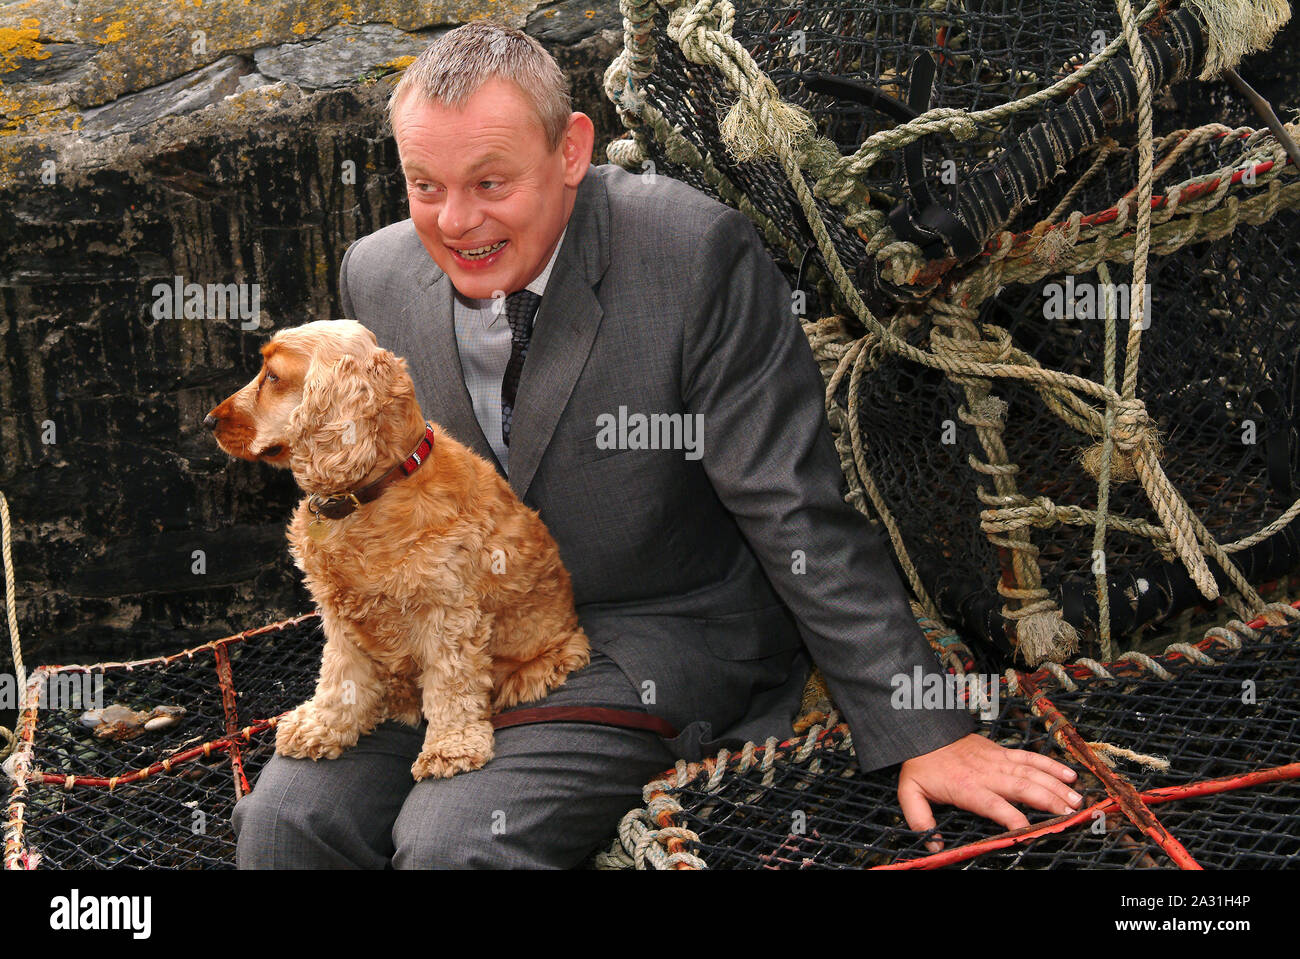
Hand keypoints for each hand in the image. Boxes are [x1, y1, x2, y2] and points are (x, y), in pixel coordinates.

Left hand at [898, 733, 1082, 851]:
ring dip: (1056, 786)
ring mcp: (997, 760)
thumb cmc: (921, 765)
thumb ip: (920, 820)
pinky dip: (1050, 764)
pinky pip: (1029, 757)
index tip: (1027, 830)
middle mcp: (987, 774)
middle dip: (1047, 801)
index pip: (993, 805)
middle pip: (1021, 788)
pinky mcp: (1002, 752)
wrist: (924, 730)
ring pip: (1031, 772)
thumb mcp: (910, 793)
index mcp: (967, 787)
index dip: (1011, 817)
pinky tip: (1069, 774)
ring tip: (1076, 801)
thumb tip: (933, 846)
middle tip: (1070, 815)